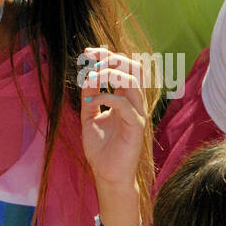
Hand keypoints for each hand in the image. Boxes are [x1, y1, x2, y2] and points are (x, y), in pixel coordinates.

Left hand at [80, 48, 148, 190]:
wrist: (107, 174)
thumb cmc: (100, 148)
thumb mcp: (89, 118)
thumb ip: (89, 97)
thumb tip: (87, 76)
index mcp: (125, 98)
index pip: (123, 69)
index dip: (107, 56)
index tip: (88, 51)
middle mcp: (134, 102)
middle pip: (135, 68)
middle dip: (113, 58)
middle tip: (92, 58)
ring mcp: (138, 113)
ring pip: (133, 82)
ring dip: (110, 74)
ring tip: (91, 76)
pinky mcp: (136, 126)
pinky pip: (125, 105)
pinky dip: (108, 96)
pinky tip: (93, 99)